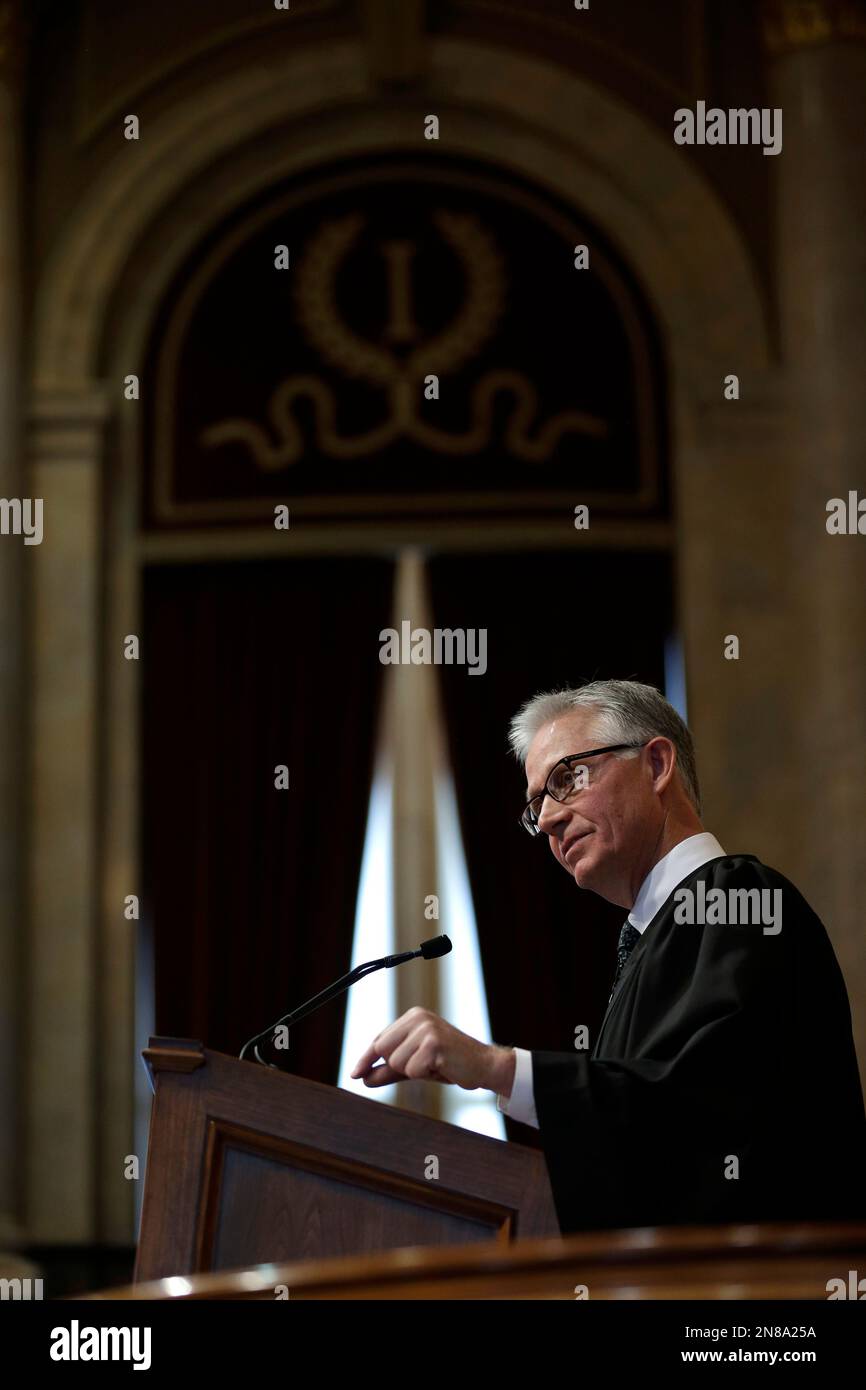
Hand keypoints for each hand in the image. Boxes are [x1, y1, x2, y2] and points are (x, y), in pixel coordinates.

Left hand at [350, 1007, 511, 1091]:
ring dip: (413, 1071)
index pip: (380, 1039)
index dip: (367, 1059)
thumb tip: (363, 1077)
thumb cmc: (448, 1064)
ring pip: (396, 1061)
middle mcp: (418, 1017)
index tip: (354, 1074)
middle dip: (397, 1065)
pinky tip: (442, 1066)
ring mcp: (426, 1028)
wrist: (482, 1066)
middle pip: (383, 1049)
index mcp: (412, 1017)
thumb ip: (388, 1070)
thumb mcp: (414, 1066)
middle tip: (423, 1065)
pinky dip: (424, 1075)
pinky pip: (412, 1070)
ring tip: (435, 1064)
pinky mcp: (434, 1043)